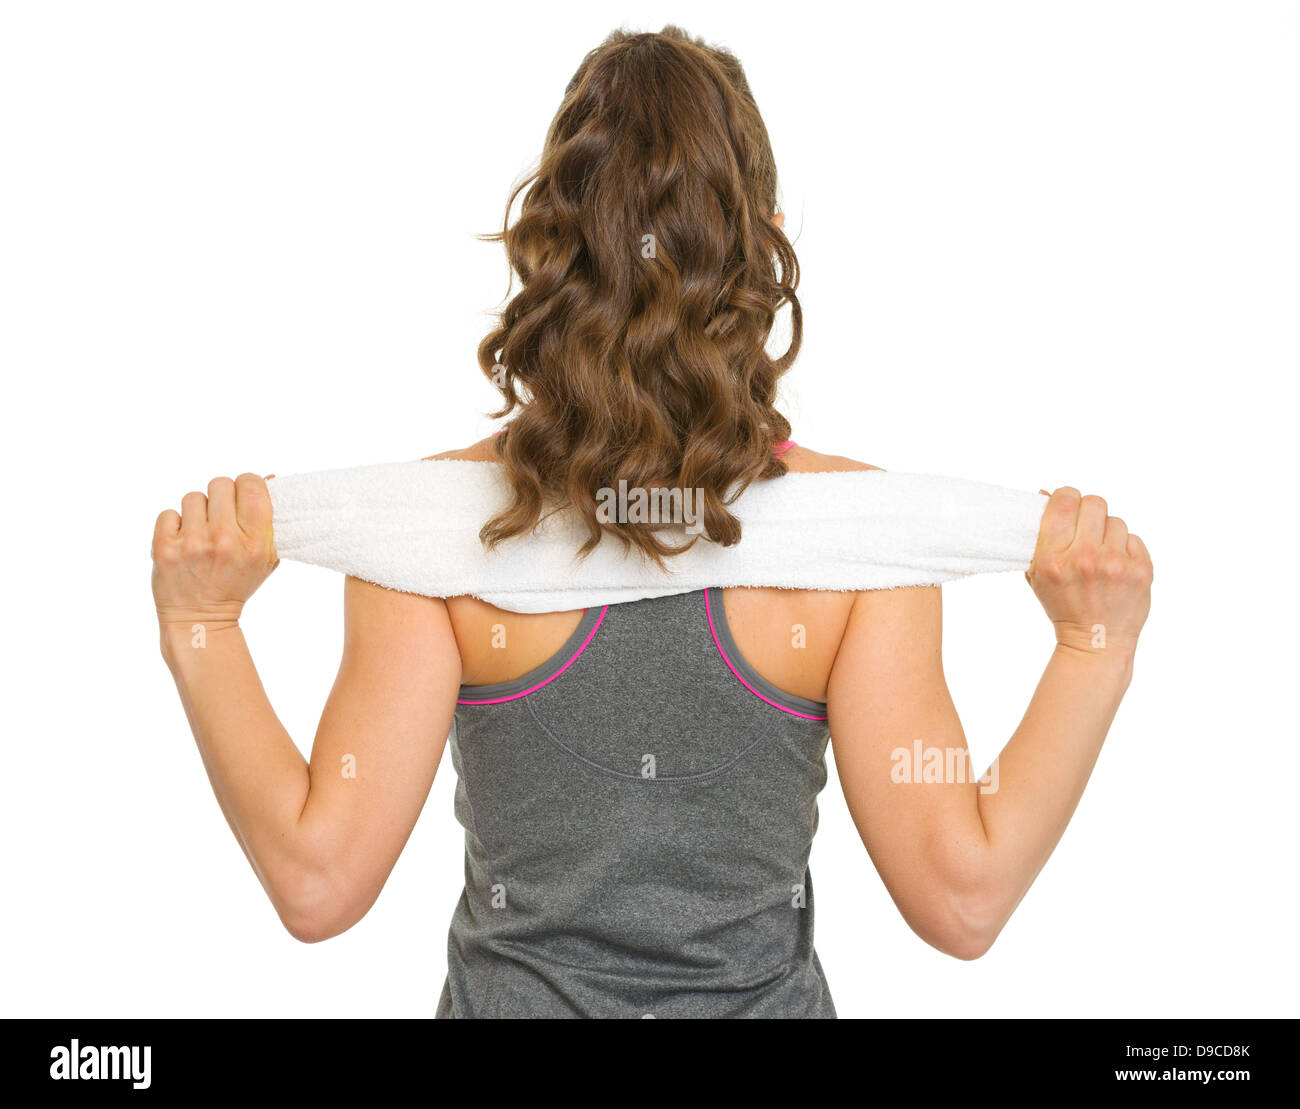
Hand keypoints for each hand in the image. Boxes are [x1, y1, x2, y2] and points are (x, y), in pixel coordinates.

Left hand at [152, 473, 278, 628]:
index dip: (247, 483)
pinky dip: (174, 525)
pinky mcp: (164, 547)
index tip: (243, 494)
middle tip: (221, 516)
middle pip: (220, 484)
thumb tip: (266, 477)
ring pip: (193, 497)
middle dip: (221, 497)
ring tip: (200, 533)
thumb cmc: (235, 585)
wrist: (200, 619)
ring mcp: (192, 543)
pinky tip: (182, 543)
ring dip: (197, 512)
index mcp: (255, 543)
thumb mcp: (265, 558)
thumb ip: (268, 521)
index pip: (251, 486)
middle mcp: (224, 540)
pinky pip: (168, 513)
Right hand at [1027, 486, 1152, 655]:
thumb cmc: (1063, 606)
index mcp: (1053, 559)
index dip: (1065, 496)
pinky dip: (1124, 548)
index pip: (1064, 502)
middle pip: (1093, 503)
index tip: (1066, 503)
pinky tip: (1116, 566)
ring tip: (1101, 553)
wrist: (1097, 640)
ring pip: (1115, 520)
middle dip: (1088, 511)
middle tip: (1085, 527)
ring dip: (1107, 532)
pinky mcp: (1141, 570)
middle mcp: (1085, 559)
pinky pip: (1133, 538)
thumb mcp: (1039, 574)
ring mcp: (1116, 564)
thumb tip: (1047, 494)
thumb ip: (1040, 536)